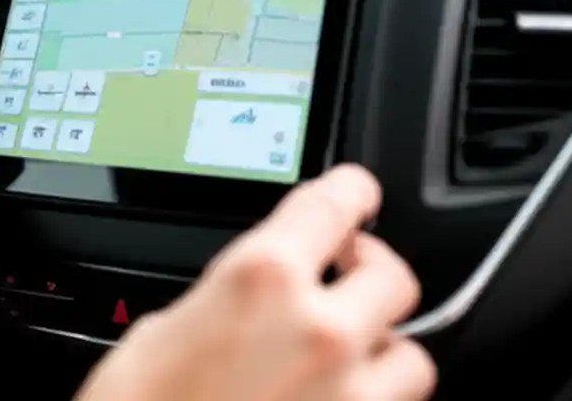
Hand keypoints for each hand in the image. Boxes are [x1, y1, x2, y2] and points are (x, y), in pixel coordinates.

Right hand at [77, 164, 434, 400]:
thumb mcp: (158, 336)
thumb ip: (222, 302)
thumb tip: (246, 297)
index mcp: (262, 281)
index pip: (334, 204)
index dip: (350, 191)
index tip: (355, 193)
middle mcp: (320, 332)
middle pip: (393, 276)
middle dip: (369, 272)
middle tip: (345, 278)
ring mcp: (349, 400)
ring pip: (413, 357)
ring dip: (385, 353)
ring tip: (349, 362)